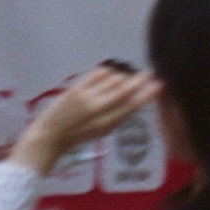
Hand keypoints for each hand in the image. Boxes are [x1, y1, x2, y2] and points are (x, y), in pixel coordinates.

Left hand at [16, 62, 154, 172]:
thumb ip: (117, 115)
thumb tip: (134, 96)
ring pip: (114, 79)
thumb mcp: (102, 130)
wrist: (49, 137)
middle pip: (125, 90)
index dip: (147, 94)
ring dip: (122, 76)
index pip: (133, 106)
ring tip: (124, 78)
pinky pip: (99, 74)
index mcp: (108, 124)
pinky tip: (109, 74)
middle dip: (139, 80)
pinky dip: (108, 72)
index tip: (159, 85)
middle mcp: (99, 109)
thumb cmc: (77, 136)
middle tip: (148, 74)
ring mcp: (87, 97)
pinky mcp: (77, 89)